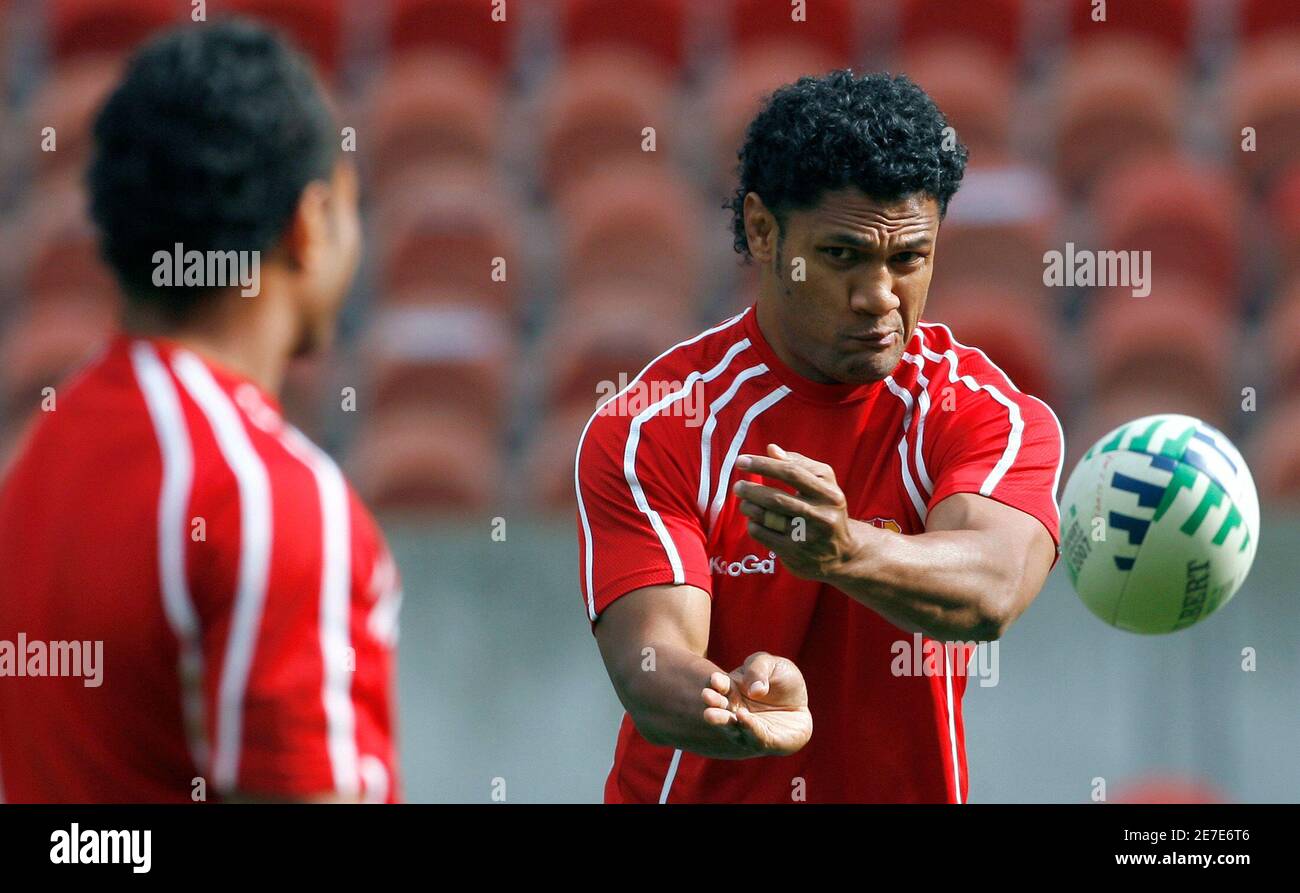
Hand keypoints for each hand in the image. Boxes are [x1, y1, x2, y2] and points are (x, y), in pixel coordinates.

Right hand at [700, 651, 811, 755]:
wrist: (798, 701)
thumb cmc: (781, 678)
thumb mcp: (770, 664)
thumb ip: (758, 670)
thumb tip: (754, 690)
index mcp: (732, 691)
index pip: (719, 688)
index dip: (716, 683)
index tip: (715, 679)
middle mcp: (734, 711)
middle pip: (720, 710)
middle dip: (712, 704)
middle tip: (706, 696)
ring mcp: (747, 728)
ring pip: (732, 728)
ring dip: (722, 721)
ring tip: (711, 714)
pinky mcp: (765, 741)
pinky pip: (756, 737)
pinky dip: (749, 728)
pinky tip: (743, 717)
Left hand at [732, 443, 858, 580]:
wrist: (842, 553)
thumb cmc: (827, 510)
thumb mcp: (824, 485)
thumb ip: (799, 464)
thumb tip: (771, 449)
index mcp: (829, 494)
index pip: (792, 473)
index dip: (764, 465)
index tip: (741, 461)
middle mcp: (821, 516)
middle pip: (776, 499)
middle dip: (751, 490)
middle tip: (738, 486)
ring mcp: (807, 537)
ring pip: (767, 518)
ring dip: (749, 507)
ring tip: (745, 501)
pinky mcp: (795, 554)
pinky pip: (763, 534)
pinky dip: (753, 524)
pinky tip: (754, 520)